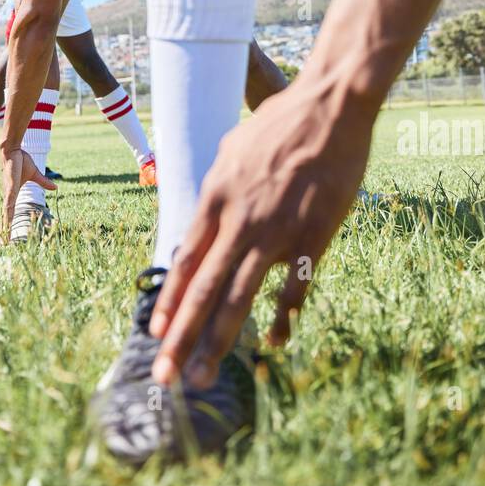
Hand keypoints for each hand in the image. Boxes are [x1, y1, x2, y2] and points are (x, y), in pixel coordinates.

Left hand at [0, 144, 56, 240]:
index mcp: (12, 195)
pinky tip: (7, 224)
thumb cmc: (20, 160)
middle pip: (6, 217)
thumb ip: (43, 182)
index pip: (10, 213)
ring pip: (7, 215)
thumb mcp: (34, 174)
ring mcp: (8, 194)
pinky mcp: (10, 189)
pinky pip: (9, 205)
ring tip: (4, 240)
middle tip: (2, 245)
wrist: (13, 150)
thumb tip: (55, 187)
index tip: (6, 236)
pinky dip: (8, 215)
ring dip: (6, 227)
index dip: (8, 224)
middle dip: (4, 231)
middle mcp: (8, 197)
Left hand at [148, 79, 373, 387]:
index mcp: (216, 198)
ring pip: (239, 297)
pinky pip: (293, 287)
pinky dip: (284, 318)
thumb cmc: (280, 124)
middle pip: (202, 289)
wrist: (329, 108)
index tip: (155, 334)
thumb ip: (217, 190)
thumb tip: (205, 222)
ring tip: (202, 376)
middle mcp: (238, 220)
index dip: (170, 301)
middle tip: (163, 377)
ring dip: (218, 341)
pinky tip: (276, 343)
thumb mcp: (231, 151)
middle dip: (180, 337)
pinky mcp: (312, 235)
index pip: (185, 261)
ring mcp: (275, 231)